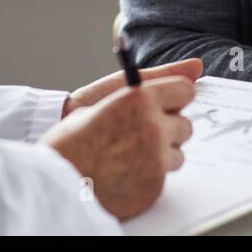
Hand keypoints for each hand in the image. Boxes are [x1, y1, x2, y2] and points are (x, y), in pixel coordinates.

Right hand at [40, 76, 196, 220]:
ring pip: (178, 154)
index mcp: (141, 99)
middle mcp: (154, 127)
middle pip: (186, 125)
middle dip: (168, 128)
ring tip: (130, 155)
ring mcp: (156, 159)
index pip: (185, 91)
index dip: (173, 97)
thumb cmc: (75, 131)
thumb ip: (157, 78)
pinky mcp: (154, 185)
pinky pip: (165, 177)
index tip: (165, 103)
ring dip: (162, 154)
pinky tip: (127, 172)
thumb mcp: (111, 94)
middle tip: (141, 132)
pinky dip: (151, 176)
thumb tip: (197, 65)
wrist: (54, 176)